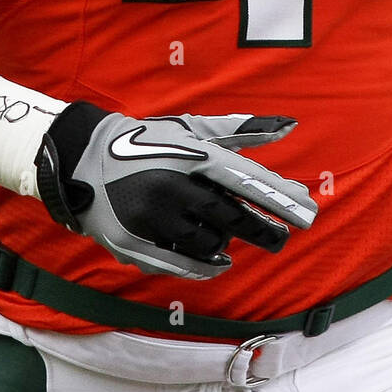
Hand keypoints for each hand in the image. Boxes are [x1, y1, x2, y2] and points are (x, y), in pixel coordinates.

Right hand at [35, 102, 317, 278]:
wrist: (83, 159)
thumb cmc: (148, 140)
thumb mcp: (192, 129)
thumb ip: (241, 130)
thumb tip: (288, 126)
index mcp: (187, 155)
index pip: (243, 179)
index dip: (278, 198)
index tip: (308, 212)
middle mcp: (170, 187)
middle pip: (230, 218)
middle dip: (262, 230)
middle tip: (282, 238)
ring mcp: (150, 219)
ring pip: (206, 242)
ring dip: (225, 241)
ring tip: (232, 238)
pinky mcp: (133, 243)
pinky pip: (180, 264)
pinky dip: (205, 265)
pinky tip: (220, 262)